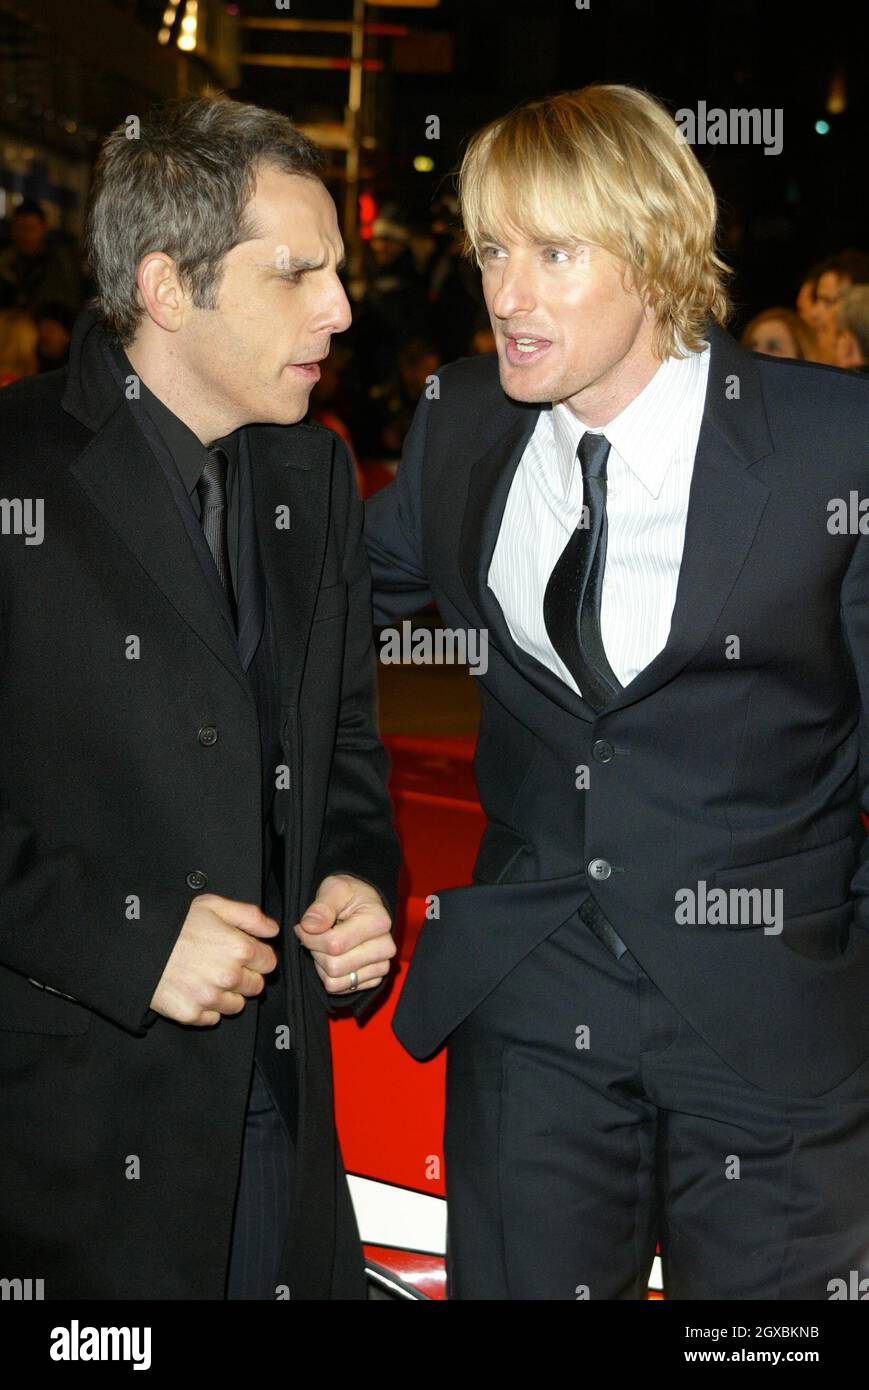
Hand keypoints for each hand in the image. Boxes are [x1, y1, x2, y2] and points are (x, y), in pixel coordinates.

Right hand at [150, 894, 279, 1025]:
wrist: (137, 945)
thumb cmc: (175, 923)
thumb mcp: (213, 905)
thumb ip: (249, 916)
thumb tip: (273, 930)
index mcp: (240, 949)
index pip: (269, 963)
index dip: (258, 957)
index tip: (244, 953)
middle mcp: (229, 977)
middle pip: (256, 986)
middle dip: (244, 976)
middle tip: (222, 964)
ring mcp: (210, 998)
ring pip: (236, 1005)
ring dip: (227, 994)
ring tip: (206, 976)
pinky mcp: (192, 1014)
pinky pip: (212, 1018)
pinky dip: (206, 1007)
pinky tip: (193, 989)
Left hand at [293, 874, 395, 994]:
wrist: (362, 906)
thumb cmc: (348, 896)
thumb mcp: (334, 889)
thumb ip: (321, 906)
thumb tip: (309, 926)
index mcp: (378, 922)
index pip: (334, 944)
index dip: (310, 937)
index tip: (306, 925)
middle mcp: (386, 947)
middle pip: (334, 966)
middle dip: (316, 951)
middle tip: (317, 934)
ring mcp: (381, 966)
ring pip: (334, 981)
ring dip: (321, 964)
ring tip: (327, 945)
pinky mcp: (374, 980)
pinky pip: (338, 988)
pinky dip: (329, 975)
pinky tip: (334, 956)